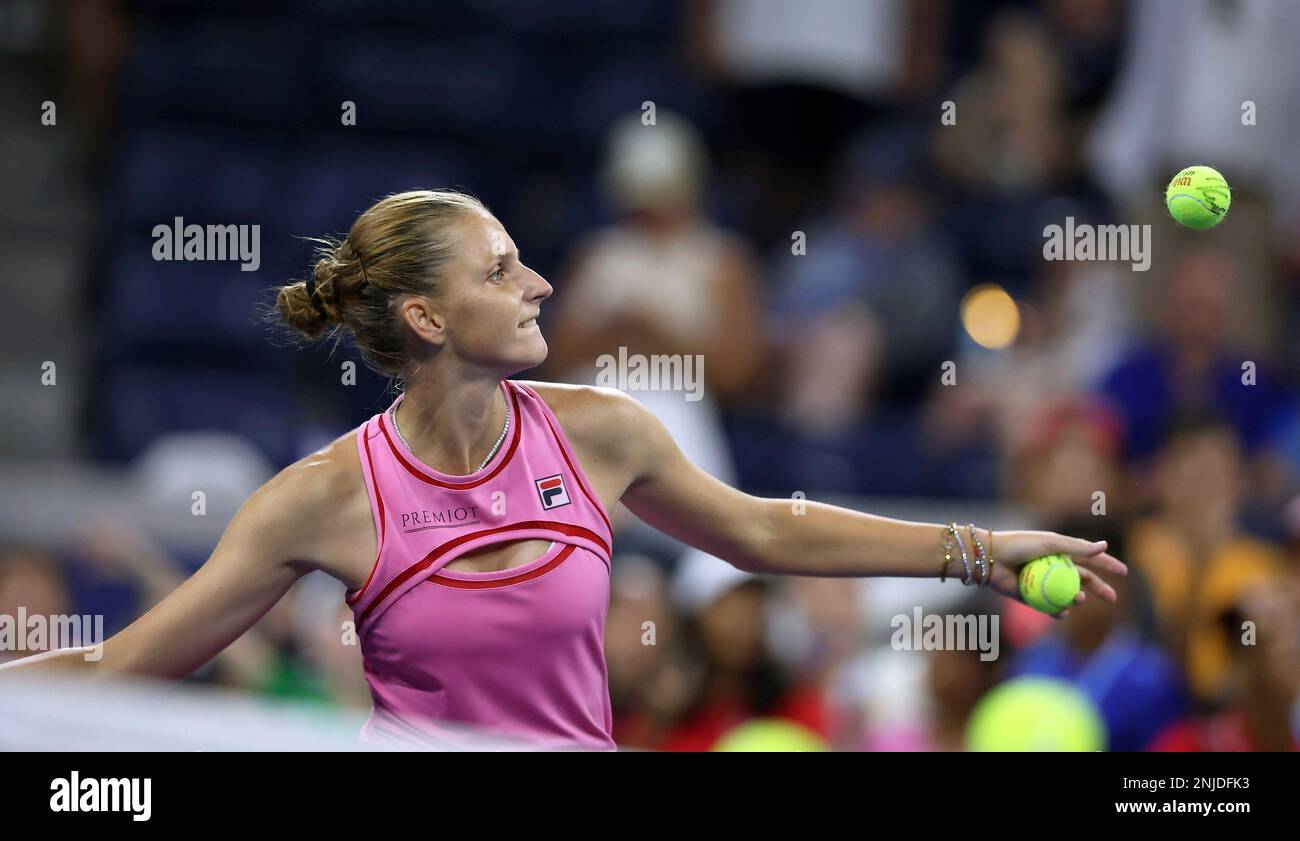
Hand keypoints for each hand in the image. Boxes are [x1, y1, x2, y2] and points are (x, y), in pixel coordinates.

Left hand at [982, 530, 1126, 619]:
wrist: (991, 559)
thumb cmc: (1020, 545)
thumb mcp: (1050, 543)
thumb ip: (1077, 547)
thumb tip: (1105, 546)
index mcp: (1060, 551)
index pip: (1089, 558)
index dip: (1107, 564)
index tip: (1124, 572)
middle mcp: (1054, 567)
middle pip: (1083, 580)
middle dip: (1099, 589)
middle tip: (1113, 598)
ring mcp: (1044, 583)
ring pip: (1068, 595)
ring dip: (1077, 599)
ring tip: (1078, 599)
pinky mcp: (1031, 596)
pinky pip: (1049, 607)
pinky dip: (1057, 611)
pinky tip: (1062, 612)